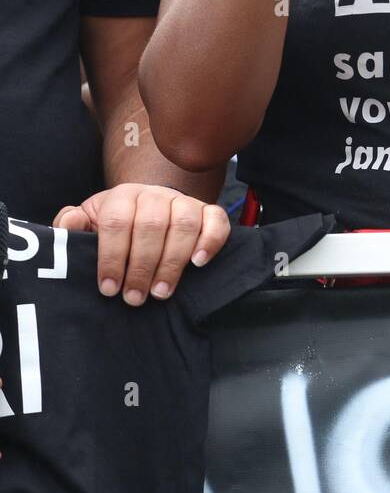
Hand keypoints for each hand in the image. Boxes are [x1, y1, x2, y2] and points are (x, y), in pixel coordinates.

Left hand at [53, 184, 230, 305]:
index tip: (108, 288)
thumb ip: (72, 225)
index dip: (111, 257)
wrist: (145, 211)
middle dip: (141, 266)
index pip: (116, 221)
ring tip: (162, 292)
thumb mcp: (88, 224)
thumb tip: (70, 222)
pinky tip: (198, 263)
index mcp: (122, 196)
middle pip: (151, 225)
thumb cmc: (114, 228)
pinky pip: (216, 220)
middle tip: (134, 298)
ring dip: (173, 261)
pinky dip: (211, 240)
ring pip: (183, 223)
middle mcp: (155, 194)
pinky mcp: (207, 211)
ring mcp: (183, 201)